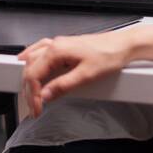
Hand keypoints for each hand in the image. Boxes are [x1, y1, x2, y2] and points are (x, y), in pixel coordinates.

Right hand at [18, 27, 141, 117]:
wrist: (124, 46)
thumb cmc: (109, 55)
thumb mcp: (86, 76)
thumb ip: (63, 86)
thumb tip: (45, 95)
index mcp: (57, 50)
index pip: (34, 74)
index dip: (33, 95)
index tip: (37, 108)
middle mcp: (54, 45)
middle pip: (30, 67)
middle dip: (29, 89)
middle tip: (34, 106)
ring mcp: (59, 43)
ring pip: (32, 58)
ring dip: (28, 75)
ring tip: (29, 92)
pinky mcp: (64, 46)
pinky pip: (39, 51)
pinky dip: (32, 61)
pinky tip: (31, 64)